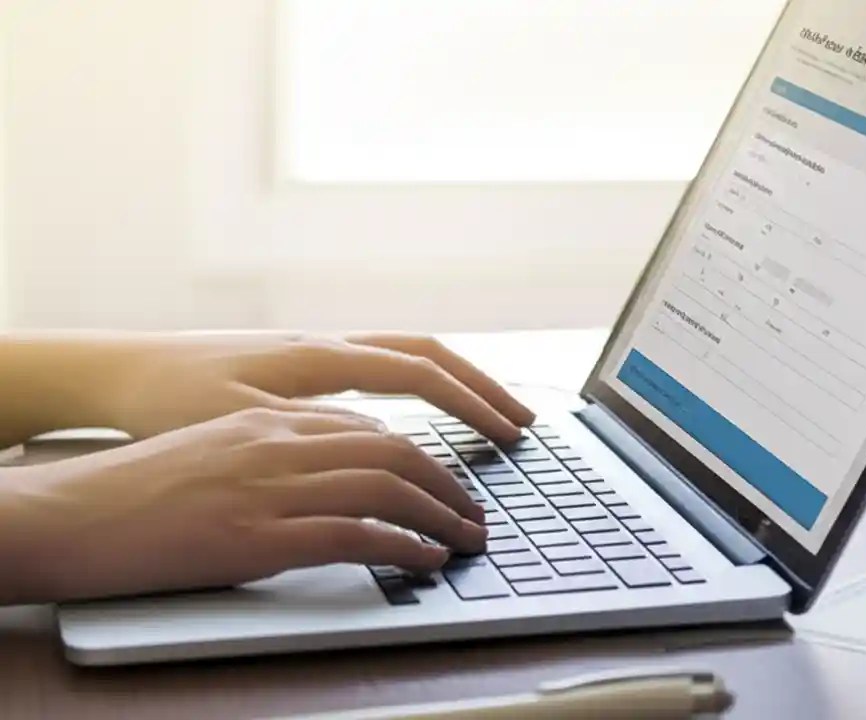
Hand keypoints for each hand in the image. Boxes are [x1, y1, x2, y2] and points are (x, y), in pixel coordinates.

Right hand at [0, 408, 486, 604]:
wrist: (72, 512)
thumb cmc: (140, 490)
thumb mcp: (219, 453)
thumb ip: (279, 454)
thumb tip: (334, 473)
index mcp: (271, 422)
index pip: (371, 427)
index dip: (423, 452)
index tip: (449, 477)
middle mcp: (280, 443)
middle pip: (394, 449)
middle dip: (448, 480)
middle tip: (475, 511)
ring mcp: (272, 486)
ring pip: (387, 485)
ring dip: (440, 514)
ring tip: (466, 538)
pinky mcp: (260, 536)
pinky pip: (357, 534)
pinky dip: (405, 547)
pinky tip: (427, 560)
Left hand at [95, 332, 534, 442]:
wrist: (120, 370)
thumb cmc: (170, 399)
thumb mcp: (241, 422)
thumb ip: (315, 430)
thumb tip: (384, 438)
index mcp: (320, 357)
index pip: (419, 373)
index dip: (471, 404)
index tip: (508, 435)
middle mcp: (328, 344)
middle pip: (429, 352)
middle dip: (482, 387)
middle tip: (523, 422)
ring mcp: (319, 349)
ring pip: (409, 353)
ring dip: (458, 383)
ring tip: (493, 415)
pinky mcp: (306, 363)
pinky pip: (385, 365)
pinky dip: (425, 385)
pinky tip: (430, 410)